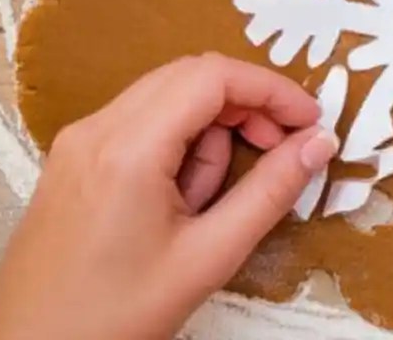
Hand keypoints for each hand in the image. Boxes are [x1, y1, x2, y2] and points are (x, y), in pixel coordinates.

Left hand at [0, 54, 338, 339]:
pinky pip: (140, 125)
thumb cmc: (115, 315)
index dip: (272, 89)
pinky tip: (185, 198)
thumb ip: (271, 192)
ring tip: (214, 200)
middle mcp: (95, 130)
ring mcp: (78, 143)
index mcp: (128, 149)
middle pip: (189, 77)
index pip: (212, 76)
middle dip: (246, 104)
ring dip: (210, 130)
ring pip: (166, 99)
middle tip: (282, 148)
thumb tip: (319, 144)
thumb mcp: (209, 256)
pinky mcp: (73, 161)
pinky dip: (179, 144)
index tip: (311, 122)